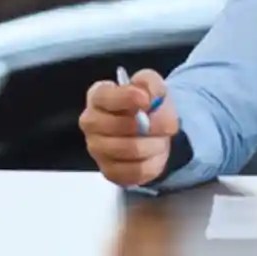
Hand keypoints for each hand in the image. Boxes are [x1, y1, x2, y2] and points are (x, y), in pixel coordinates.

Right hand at [79, 69, 179, 186]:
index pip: (104, 97)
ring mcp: (96, 149)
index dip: (126, 98)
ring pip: (130, 150)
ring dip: (154, 144)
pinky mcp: (109, 171)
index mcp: (98, 96)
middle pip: (117, 127)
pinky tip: (154, 155)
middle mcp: (91, 122)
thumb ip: (151, 84)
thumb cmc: (146, 104)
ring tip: (160, 139)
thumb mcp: (152, 84)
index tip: (147, 101)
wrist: (152, 131)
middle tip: (165, 124)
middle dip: (149, 126)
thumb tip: (149, 100)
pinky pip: (136, 171)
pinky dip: (153, 163)